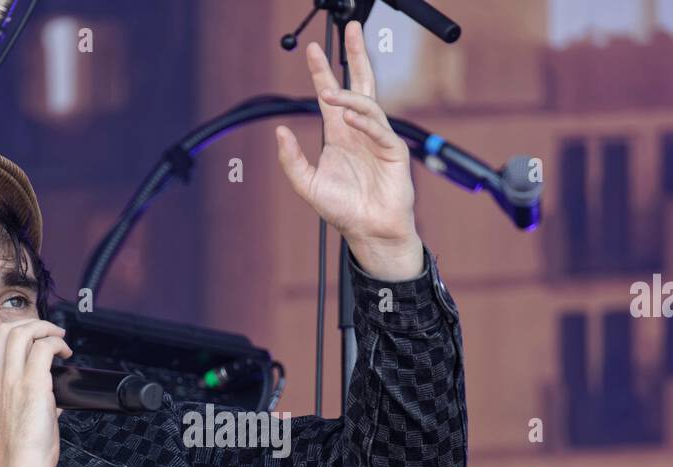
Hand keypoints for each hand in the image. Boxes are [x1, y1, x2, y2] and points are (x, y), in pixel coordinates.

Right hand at [0, 318, 71, 466]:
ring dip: (46, 329)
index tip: (39, 340)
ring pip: (22, 331)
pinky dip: (57, 343)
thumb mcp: (19, 422)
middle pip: (6, 329)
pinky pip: (43, 347)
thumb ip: (34, 405)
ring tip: (60, 340)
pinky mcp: (32, 385)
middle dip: (33, 323)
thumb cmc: (22, 454)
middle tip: (52, 333)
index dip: (20, 333)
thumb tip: (55, 399)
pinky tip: (66, 352)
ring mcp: (11, 380)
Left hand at [274, 19, 423, 280]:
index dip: (322, 72)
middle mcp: (359, 131)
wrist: (369, 231)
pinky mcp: (393, 150)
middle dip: (355, 56)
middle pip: (359, 84)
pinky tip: (348, 116)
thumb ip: (291, 160)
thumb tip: (279, 131)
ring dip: (348, 94)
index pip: (331, 96)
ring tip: (328, 92)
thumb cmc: (343, 210)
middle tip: (350, 30)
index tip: (312, 51)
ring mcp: (378, 138)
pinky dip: (364, 120)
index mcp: (339, 135)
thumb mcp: (307, 184)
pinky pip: (379, 128)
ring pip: (367, 103)